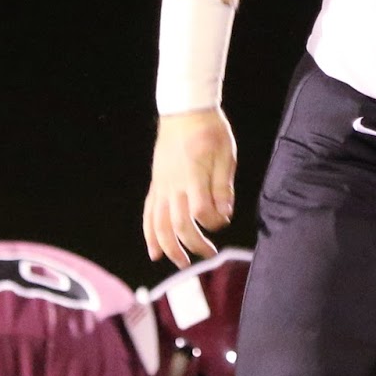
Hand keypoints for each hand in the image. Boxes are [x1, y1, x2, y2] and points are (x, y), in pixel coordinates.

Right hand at [143, 109, 237, 268]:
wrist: (185, 111)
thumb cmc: (210, 131)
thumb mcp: (226, 155)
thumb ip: (223, 187)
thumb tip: (225, 215)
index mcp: (193, 176)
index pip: (200, 212)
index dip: (213, 223)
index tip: (224, 221)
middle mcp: (173, 185)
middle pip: (179, 224)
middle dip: (194, 245)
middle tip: (209, 255)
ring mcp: (161, 186)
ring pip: (159, 224)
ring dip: (170, 247)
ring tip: (181, 263)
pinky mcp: (156, 185)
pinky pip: (149, 214)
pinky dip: (150, 234)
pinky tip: (155, 251)